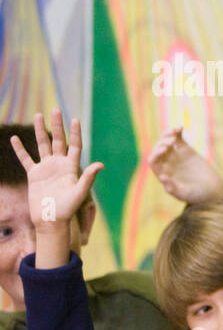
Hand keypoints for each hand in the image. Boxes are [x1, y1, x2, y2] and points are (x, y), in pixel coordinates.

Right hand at [8, 110, 101, 230]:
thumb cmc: (68, 209)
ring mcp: (46, 168)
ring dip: (40, 130)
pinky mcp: (34, 175)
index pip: (75, 145)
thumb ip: (88, 178)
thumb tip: (101, 164)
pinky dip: (20, 149)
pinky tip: (14, 138)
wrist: (51, 220)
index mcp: (72, 167)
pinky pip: (26, 159)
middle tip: (56, 109)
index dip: (75, 133)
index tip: (74, 119)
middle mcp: (59, 164)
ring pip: (42, 145)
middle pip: (58, 140)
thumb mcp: (80, 192)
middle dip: (57, 125)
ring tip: (38, 115)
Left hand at [147, 128, 222, 203]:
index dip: (156, 153)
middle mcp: (167, 163)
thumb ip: (173, 188)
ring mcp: (176, 155)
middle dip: (162, 143)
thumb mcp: (185, 194)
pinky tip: (180, 127)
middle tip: (172, 142)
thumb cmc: (197, 196)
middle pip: (158, 149)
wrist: (212, 190)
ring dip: (167, 135)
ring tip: (175, 132)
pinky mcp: (186, 150)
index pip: (153, 160)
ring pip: (166, 141)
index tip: (165, 149)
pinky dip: (177, 132)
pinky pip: (178, 138)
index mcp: (163, 173)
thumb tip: (161, 177)